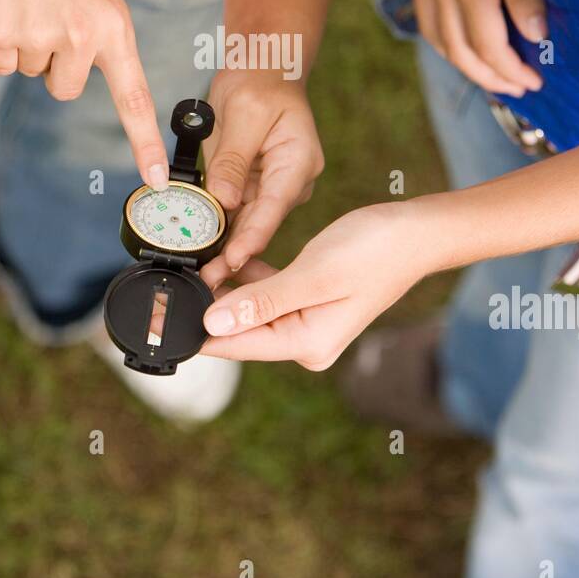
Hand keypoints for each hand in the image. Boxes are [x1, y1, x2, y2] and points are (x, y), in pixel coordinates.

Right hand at [0, 0, 168, 187]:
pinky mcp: (0, 37)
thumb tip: (74, 82)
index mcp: (114, 29)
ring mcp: (40, 39)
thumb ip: (98, 39)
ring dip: (24, 44)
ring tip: (27, 0)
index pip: (134, 99)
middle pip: (64, 89)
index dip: (145, 143)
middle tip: (48, 14)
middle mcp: (81, 39)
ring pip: (30, 73)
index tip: (156, 180)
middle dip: (53, 62)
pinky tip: (3, 4)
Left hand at [200, 203, 431, 369]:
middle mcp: (305, 341)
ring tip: (202, 262)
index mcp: (307, 344)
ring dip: (229, 287)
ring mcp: (308, 321)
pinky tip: (235, 254)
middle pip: (241, 329)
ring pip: (252, 308)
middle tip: (179, 280)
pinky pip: (269, 293)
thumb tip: (215, 323)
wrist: (415, 231)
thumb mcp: (313, 275)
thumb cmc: (374, 250)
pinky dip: (251, 275)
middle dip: (211, 304)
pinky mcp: (310, 300)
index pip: (237, 346)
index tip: (163, 324)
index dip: (198, 334)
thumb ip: (262, 300)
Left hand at [201, 71, 323, 278]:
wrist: (262, 71)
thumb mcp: (243, 115)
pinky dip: (219, 229)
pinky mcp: (256, 188)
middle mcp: (291, 182)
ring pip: (246, 223)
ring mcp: (274, 187)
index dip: (252, 238)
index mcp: (298, 162)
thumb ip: (232, 160)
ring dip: (224, 247)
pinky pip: (236, 213)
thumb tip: (223, 201)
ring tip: (202, 274)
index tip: (232, 262)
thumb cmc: (260, 84)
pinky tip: (201, 251)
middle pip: (261, 224)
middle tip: (209, 281)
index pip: (274, 207)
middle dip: (235, 254)